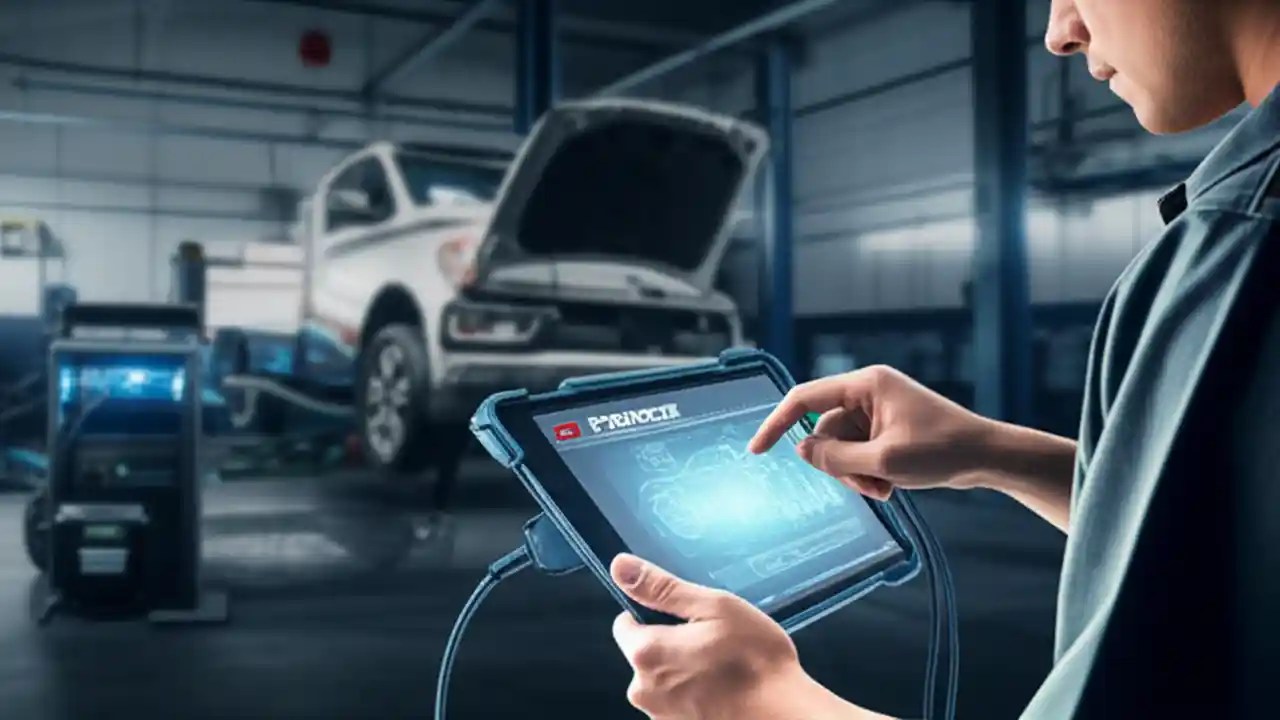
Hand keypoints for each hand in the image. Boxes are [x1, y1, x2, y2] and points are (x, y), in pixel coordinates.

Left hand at [609, 554, 887, 719]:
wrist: (784, 716)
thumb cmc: (755, 661)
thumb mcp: (714, 607)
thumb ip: (662, 588)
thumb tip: (621, 566)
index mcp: (647, 653)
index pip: (624, 624)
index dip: (652, 614)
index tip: (683, 618)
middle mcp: (644, 690)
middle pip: (644, 654)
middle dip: (671, 645)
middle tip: (712, 642)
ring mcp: (661, 716)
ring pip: (663, 681)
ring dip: (684, 672)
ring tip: (722, 669)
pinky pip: (678, 703)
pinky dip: (695, 696)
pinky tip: (724, 691)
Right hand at [748, 365, 997, 500]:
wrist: (988, 457)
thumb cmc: (942, 451)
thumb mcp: (883, 461)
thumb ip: (836, 457)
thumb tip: (802, 450)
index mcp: (865, 385)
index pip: (804, 399)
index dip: (776, 423)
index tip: (757, 450)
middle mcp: (867, 392)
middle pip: (824, 431)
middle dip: (839, 464)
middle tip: (866, 486)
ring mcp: (877, 411)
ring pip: (841, 447)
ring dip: (855, 474)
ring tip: (884, 489)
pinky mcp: (887, 429)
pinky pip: (859, 452)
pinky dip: (868, 472)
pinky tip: (891, 487)